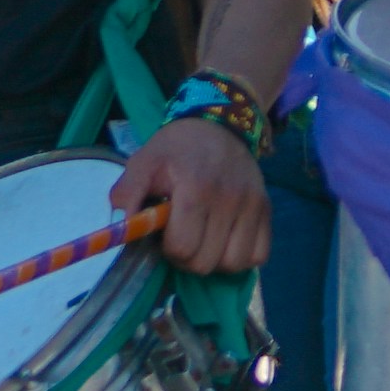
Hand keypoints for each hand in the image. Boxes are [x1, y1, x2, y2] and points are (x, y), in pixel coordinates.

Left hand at [114, 106, 271, 275]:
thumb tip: (122, 231)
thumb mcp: (143, 162)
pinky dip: (241, 257)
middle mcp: (230, 199)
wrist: (218, 125)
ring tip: (205, 241)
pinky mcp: (267, 210)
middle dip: (188, 258)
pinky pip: (259, 256)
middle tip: (183, 238)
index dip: (167, 249)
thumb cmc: (176, 149)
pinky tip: (226, 241)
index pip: (183, 248)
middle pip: (206, 263)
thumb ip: (127, 195)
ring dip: (215, 261)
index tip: (165, 234)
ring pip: (234, 264)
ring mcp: (253, 206)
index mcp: (196, 188)